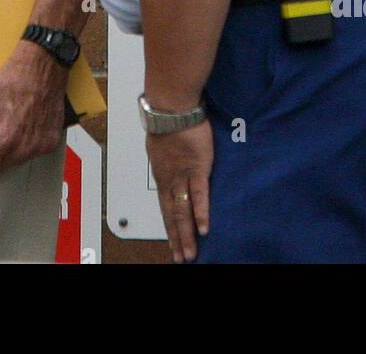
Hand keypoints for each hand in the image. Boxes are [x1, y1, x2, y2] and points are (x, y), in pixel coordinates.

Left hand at [0, 43, 67, 178]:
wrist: (42, 67)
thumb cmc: (10, 81)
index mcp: (3, 140)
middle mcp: (24, 149)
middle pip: (0, 167)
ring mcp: (40, 147)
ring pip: (17, 161)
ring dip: (10, 149)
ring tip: (11, 124)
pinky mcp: (52, 142)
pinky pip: (33, 152)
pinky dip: (27, 143)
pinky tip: (26, 123)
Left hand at [146, 121, 211, 262]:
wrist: (172, 107)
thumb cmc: (168, 120)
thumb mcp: (162, 145)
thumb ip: (167, 160)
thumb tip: (168, 164)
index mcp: (162, 175)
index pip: (164, 207)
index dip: (168, 226)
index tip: (171, 242)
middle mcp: (169, 180)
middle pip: (172, 215)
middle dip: (176, 238)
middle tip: (180, 257)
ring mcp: (183, 176)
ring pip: (183, 211)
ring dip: (186, 234)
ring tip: (189, 253)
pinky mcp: (198, 168)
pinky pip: (199, 195)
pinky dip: (201, 213)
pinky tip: (204, 230)